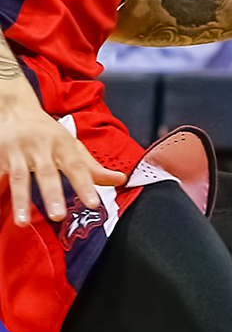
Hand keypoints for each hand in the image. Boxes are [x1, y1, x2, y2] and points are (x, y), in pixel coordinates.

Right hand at [0, 96, 121, 226]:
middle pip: (47, 173)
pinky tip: (3, 209)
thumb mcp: (71, 145)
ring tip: (23, 221)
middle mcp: (42, 148)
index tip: (93, 204)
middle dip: (53, 194)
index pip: (77, 167)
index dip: (86, 186)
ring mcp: (18, 152)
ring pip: (20, 177)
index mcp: (64, 146)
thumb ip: (92, 167)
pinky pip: (0, 175)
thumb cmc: (47, 132)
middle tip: (58, 215)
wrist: (15, 110)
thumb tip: (120, 180)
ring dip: (21, 200)